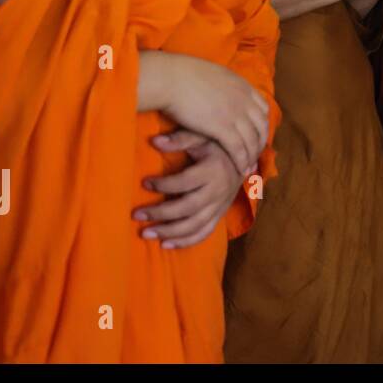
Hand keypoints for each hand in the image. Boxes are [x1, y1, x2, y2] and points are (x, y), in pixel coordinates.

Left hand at [134, 134, 242, 248]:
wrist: (245, 160)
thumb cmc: (218, 146)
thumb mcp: (202, 137)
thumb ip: (180, 139)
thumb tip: (154, 141)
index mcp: (213, 171)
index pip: (185, 182)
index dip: (164, 185)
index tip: (144, 183)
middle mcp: (218, 191)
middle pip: (188, 208)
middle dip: (161, 213)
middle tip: (137, 215)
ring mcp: (219, 206)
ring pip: (194, 225)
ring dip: (169, 232)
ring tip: (146, 233)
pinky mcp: (219, 216)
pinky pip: (204, 233)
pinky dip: (185, 242)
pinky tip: (165, 245)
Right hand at [138, 51, 266, 176]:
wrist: (172, 78)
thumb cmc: (183, 74)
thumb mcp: (213, 74)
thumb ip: (223, 85)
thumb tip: (220, 88)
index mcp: (242, 86)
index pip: (262, 108)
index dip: (262, 123)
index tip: (258, 134)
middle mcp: (244, 100)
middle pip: (261, 126)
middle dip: (260, 142)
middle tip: (256, 155)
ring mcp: (236, 114)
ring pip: (252, 140)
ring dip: (252, 156)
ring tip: (249, 168)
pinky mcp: (223, 127)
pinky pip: (239, 148)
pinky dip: (242, 161)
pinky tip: (241, 170)